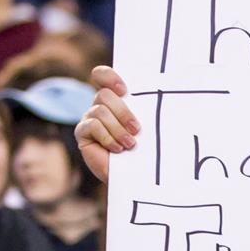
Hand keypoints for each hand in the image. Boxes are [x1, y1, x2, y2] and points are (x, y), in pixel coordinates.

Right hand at [78, 64, 138, 184]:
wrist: (135, 176)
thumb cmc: (145, 149)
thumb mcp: (150, 127)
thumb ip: (149, 109)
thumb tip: (167, 91)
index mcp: (115, 99)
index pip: (101, 75)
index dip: (109, 76)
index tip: (124, 90)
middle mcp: (99, 105)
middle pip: (104, 94)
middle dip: (123, 112)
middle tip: (137, 129)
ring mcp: (89, 118)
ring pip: (100, 111)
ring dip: (118, 129)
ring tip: (130, 144)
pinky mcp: (82, 134)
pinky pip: (92, 126)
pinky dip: (108, 138)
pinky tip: (117, 149)